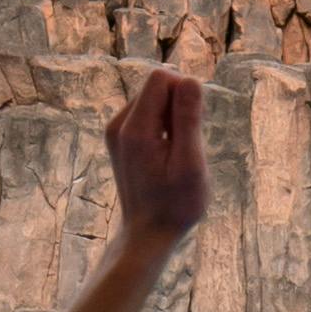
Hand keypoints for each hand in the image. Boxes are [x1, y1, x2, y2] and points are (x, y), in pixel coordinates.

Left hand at [107, 64, 211, 252]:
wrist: (147, 234)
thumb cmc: (175, 204)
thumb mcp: (190, 164)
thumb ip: (189, 120)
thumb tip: (191, 80)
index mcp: (135, 128)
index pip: (162, 78)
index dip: (186, 93)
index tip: (194, 126)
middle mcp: (119, 124)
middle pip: (156, 86)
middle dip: (180, 106)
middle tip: (187, 144)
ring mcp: (116, 132)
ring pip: (153, 100)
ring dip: (173, 118)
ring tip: (177, 153)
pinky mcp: (120, 138)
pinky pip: (147, 114)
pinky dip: (164, 127)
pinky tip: (168, 156)